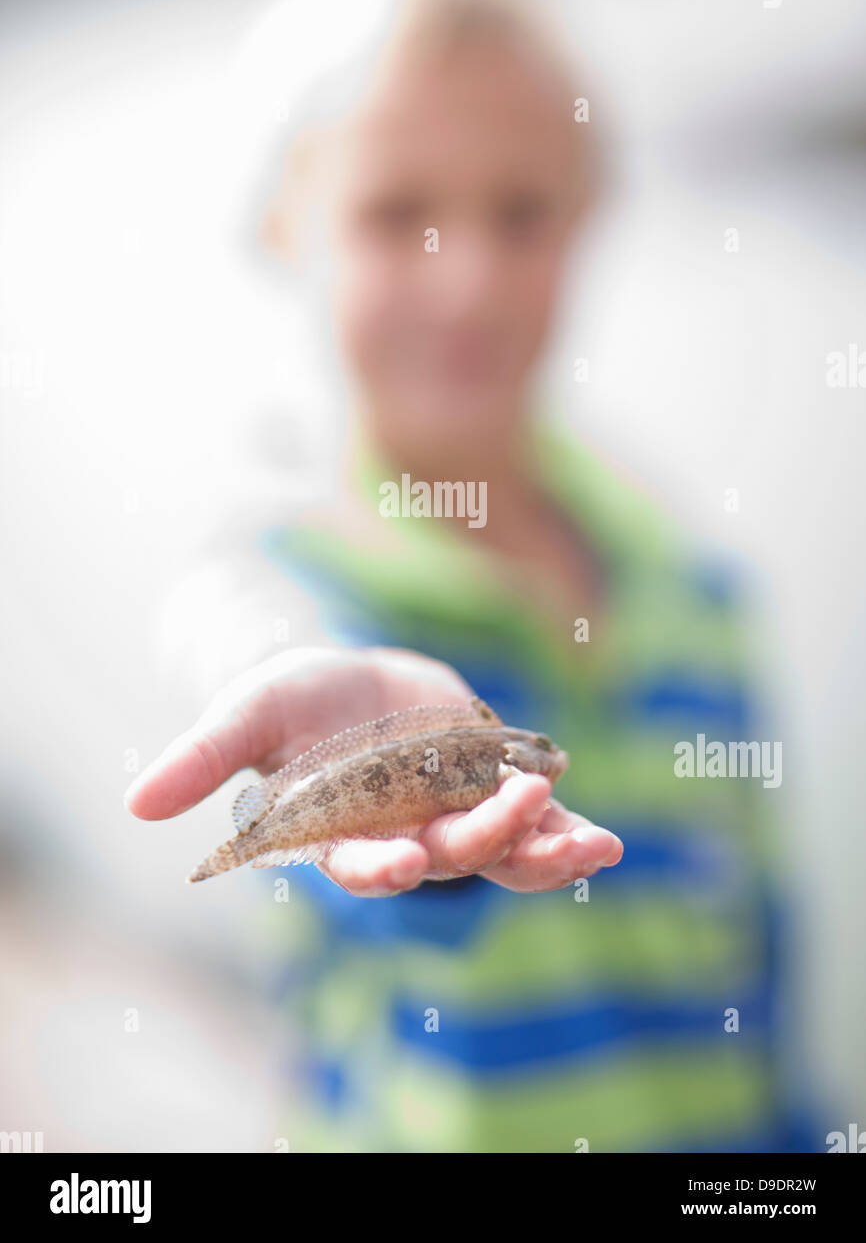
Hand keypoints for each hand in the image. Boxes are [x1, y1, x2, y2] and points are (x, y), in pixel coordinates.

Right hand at [126, 645, 622, 894]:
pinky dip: (566, 834)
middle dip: (482, 836)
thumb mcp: (244, 714)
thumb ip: (200, 759)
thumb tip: (134, 805)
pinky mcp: (489, 793)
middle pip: (446, 855)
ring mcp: (450, 818)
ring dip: (543, 853)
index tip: (402, 863)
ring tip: (596, 848)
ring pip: (500, 855)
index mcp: (338, 831)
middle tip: (519, 806)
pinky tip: (606, 839)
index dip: (378, 866)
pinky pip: (534, 828)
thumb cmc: (289, 702)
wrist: (348, 681)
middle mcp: (399, 835)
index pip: (356, 862)